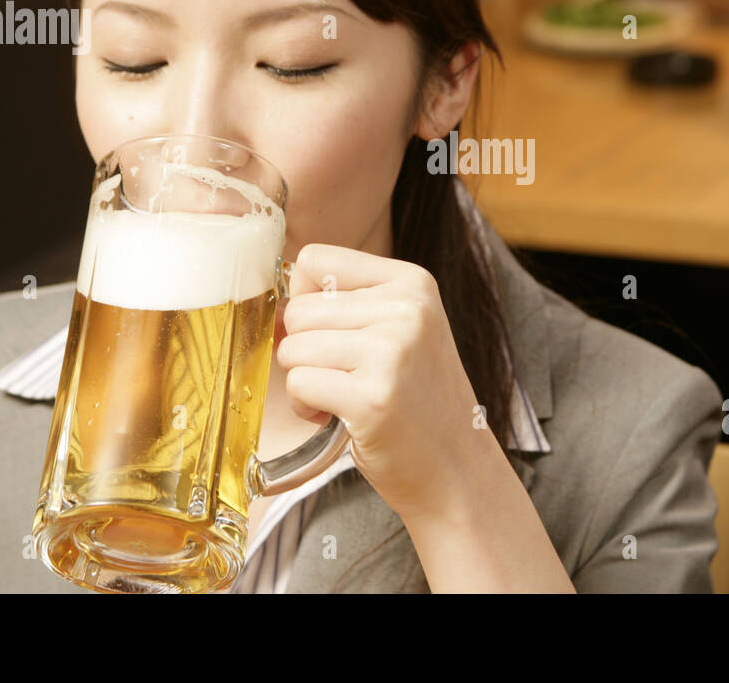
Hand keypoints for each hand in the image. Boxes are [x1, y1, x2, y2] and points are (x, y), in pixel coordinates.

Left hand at [275, 243, 493, 521]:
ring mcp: (391, 352)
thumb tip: (273, 298)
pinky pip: (299, 384)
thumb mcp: (402, 329)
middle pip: (298, 309)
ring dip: (304, 381)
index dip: (304, 299)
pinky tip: (340, 418)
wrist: (456, 468)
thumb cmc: (416, 399)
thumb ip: (348, 302)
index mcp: (412, 282)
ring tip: (345, 398)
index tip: (329, 333)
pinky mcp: (372, 398)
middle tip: (343, 377)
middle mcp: (407, 309)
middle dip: (304, 348)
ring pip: (293, 347)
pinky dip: (306, 407)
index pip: (314, 260)